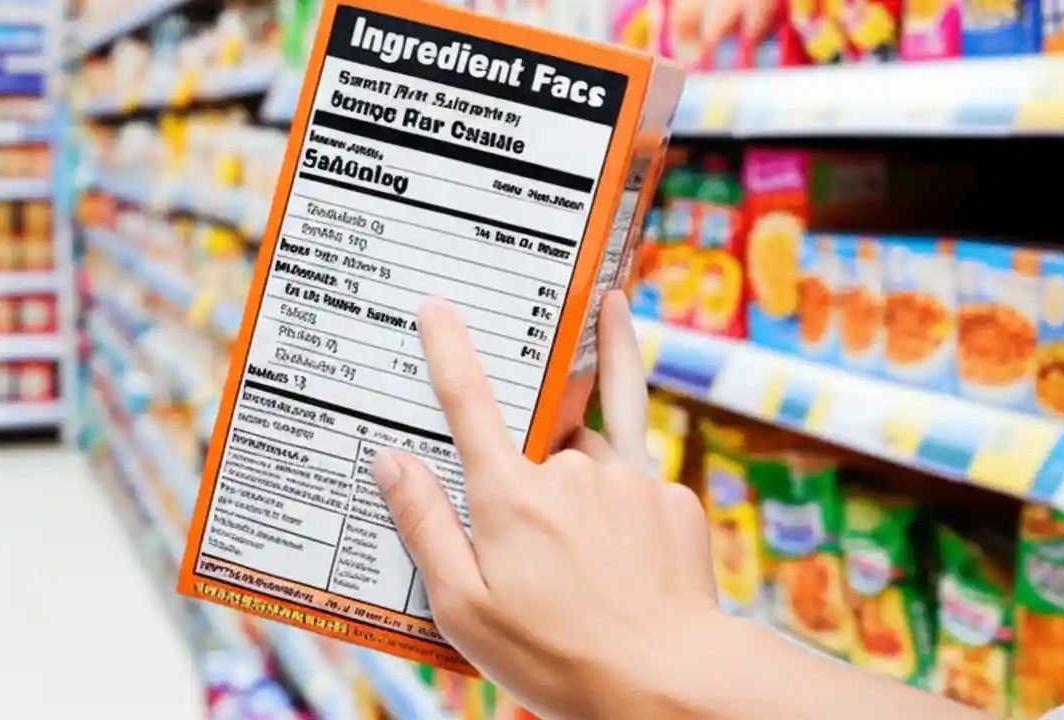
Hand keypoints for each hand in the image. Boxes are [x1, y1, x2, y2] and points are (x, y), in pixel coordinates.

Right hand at [372, 292, 719, 718]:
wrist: (668, 684)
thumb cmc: (555, 656)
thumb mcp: (463, 607)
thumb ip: (424, 526)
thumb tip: (390, 462)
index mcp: (510, 494)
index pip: (468, 401)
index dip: (449, 348)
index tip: (437, 307)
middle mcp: (570, 469)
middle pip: (539, 444)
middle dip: (532, 481)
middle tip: (539, 558)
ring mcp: (628, 478)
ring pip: (592, 459)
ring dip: (582, 493)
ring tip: (587, 570)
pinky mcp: (673, 496)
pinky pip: (638, 484)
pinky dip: (626, 513)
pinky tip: (626, 568)